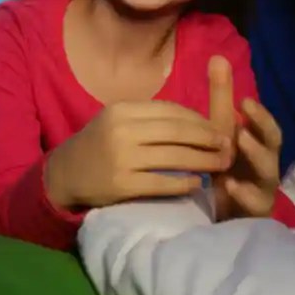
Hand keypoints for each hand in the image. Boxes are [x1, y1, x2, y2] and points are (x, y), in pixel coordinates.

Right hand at [44, 99, 231, 209]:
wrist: (65, 174)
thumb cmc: (99, 144)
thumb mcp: (117, 121)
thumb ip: (149, 118)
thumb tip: (195, 121)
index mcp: (122, 110)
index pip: (171, 110)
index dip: (199, 119)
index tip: (218, 128)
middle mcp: (122, 130)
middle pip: (177, 131)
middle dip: (208, 138)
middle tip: (228, 146)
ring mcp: (121, 158)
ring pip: (175, 157)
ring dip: (204, 160)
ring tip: (221, 164)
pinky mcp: (122, 184)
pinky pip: (163, 182)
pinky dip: (185, 183)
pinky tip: (198, 183)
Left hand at [207, 56, 282, 219]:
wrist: (219, 215)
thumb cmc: (224, 168)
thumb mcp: (220, 132)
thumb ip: (221, 98)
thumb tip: (218, 56)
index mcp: (257, 147)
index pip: (267, 129)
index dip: (260, 116)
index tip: (245, 101)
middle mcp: (263, 168)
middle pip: (272, 149)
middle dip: (262, 132)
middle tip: (245, 118)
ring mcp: (260, 192)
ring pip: (266, 175)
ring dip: (255, 158)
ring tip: (240, 142)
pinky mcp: (251, 214)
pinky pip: (253, 205)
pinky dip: (243, 194)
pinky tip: (228, 185)